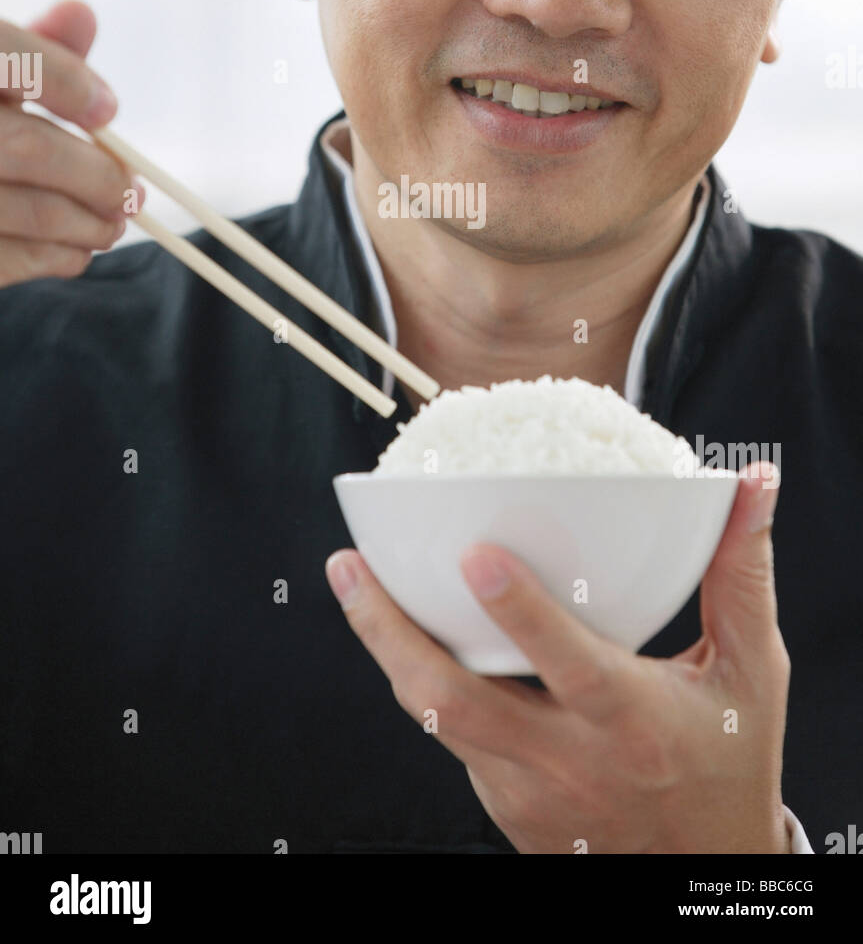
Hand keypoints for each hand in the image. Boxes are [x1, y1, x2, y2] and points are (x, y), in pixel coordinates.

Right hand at [0, 0, 142, 287]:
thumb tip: (81, 15)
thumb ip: (30, 47)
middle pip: (27, 148)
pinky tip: (76, 248)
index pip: (7, 57)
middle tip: (132, 190)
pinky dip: (56, 256)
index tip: (107, 110)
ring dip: (88, 223)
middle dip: (96, 174)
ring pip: (30, 212)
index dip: (64, 82)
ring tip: (114, 222)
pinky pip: (10, 260)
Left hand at [326, 462, 791, 853]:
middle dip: (388, 634)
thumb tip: (753, 485)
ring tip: (353, 581)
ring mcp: (526, 790)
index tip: (474, 554)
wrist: (703, 870)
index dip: (519, 614)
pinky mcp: (503, 806)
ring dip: (386, 650)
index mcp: (631, 722)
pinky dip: (422, 683)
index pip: (568, 666)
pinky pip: (451, 738)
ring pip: (436, 720)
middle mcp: (568, 760)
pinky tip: (402, 632)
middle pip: (454, 703)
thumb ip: (740, 575)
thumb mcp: (749, 670)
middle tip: (348, 567)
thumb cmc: (730, 758)